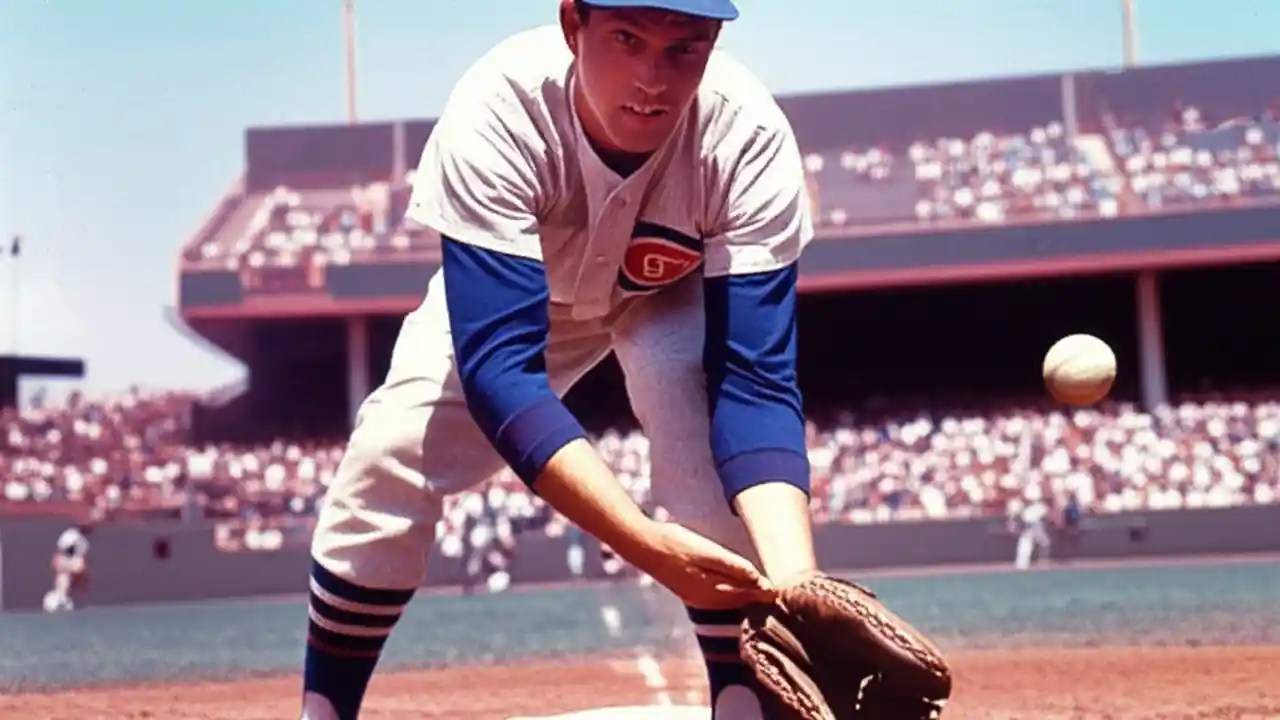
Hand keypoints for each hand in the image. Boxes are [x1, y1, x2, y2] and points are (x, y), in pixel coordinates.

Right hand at [631, 521, 776, 609]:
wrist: (643, 546)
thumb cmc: (676, 544)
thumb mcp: (707, 552)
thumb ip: (733, 567)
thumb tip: (759, 580)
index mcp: (713, 591)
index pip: (749, 595)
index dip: (767, 592)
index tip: (785, 590)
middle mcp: (706, 600)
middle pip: (740, 601)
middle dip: (758, 597)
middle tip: (779, 591)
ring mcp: (696, 597)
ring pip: (729, 601)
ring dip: (746, 596)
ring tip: (763, 590)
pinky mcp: (689, 591)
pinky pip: (718, 597)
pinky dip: (732, 594)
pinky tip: (736, 586)